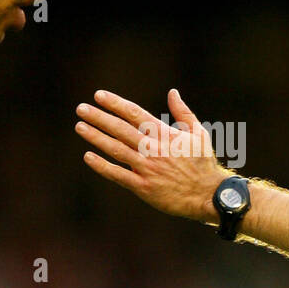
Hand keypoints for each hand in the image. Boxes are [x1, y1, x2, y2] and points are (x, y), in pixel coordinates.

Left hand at [75, 89, 231, 222]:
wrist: (208, 195)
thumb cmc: (204, 164)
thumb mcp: (199, 133)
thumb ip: (183, 112)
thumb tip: (172, 92)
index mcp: (166, 135)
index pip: (135, 114)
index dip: (116, 104)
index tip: (99, 95)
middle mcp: (154, 149)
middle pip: (121, 129)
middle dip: (99, 117)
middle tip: (81, 108)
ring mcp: (147, 168)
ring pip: (116, 149)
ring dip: (96, 137)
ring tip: (80, 127)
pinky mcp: (144, 187)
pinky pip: (119, 175)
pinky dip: (102, 166)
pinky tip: (88, 156)